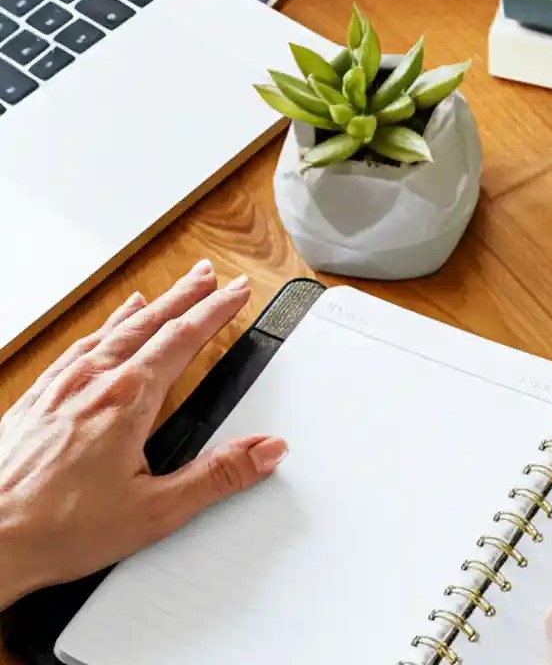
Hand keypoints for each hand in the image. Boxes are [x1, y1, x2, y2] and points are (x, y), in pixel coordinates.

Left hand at [0, 261, 287, 608]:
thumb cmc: (56, 529)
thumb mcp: (156, 510)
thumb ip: (217, 476)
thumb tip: (265, 450)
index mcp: (126, 401)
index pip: (182, 340)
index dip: (214, 311)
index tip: (236, 292)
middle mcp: (90, 384)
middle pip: (147, 324)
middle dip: (183, 296)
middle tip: (207, 275)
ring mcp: (57, 389)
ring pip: (109, 332)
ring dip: (143, 308)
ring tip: (159, 294)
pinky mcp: (33, 403)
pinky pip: (74, 350)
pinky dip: (99, 331)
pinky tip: (100, 335)